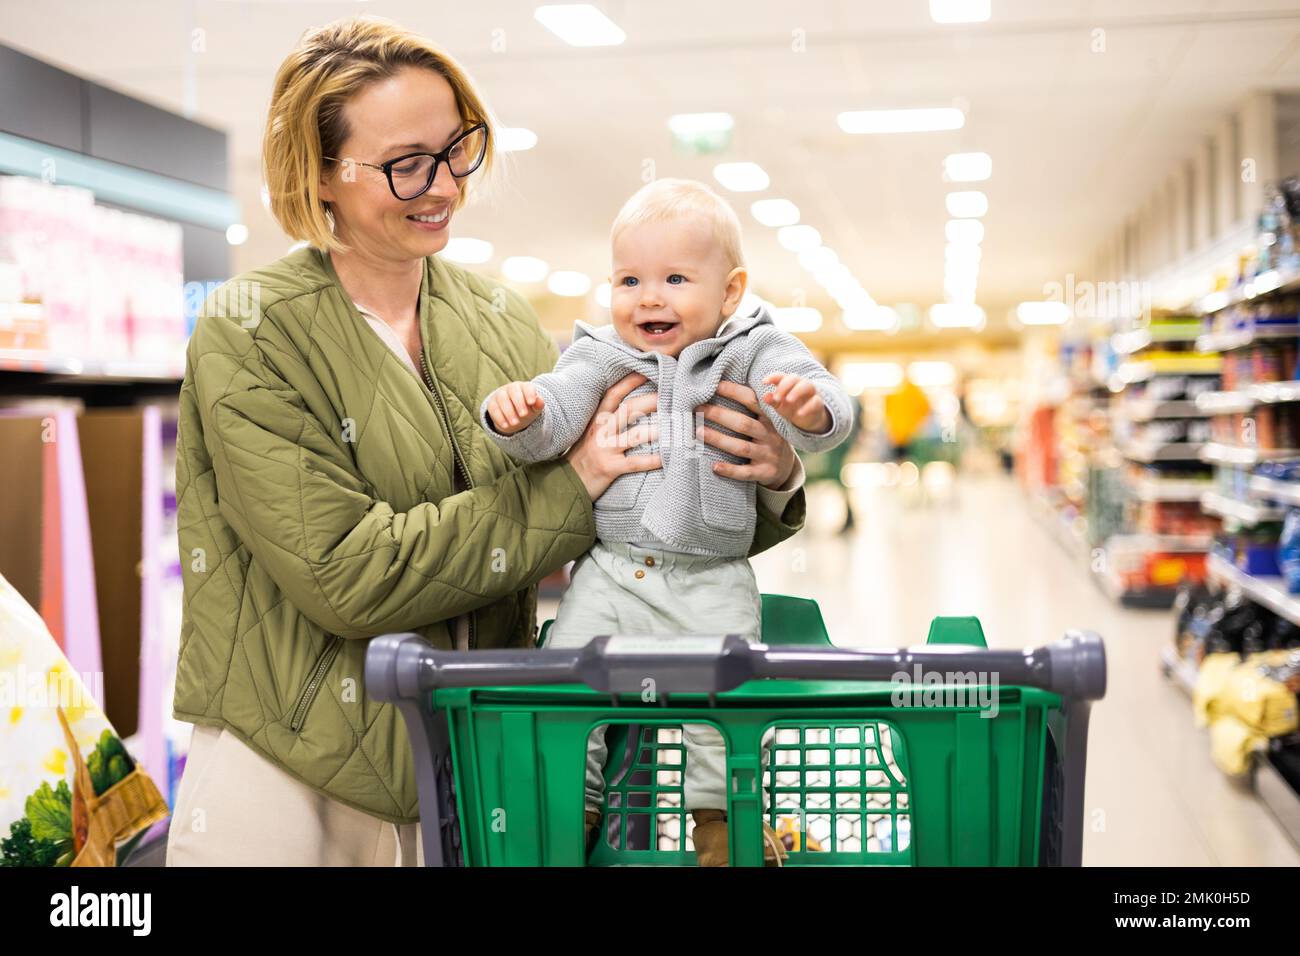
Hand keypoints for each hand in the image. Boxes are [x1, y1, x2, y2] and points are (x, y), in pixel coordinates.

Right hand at [486, 381, 543, 435]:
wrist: (514, 416)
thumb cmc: (527, 409)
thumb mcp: (535, 409)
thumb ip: (538, 404)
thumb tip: (539, 401)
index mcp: (524, 387)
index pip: (527, 387)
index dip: (529, 393)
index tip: (532, 402)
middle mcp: (511, 388)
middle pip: (514, 391)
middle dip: (519, 403)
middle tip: (524, 415)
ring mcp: (500, 395)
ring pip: (502, 399)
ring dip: (509, 411)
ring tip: (515, 423)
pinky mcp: (492, 403)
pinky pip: (493, 408)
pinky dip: (499, 417)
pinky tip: (505, 426)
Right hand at [564, 373, 661, 500]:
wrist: (564, 483)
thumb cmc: (581, 458)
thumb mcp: (589, 434)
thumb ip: (605, 421)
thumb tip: (629, 408)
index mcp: (596, 420)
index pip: (613, 394)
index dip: (630, 381)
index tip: (648, 371)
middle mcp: (600, 431)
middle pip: (628, 410)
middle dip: (650, 401)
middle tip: (670, 395)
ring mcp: (605, 449)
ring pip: (634, 435)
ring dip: (657, 430)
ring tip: (675, 425)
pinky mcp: (609, 468)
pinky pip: (635, 462)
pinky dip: (652, 460)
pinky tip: (667, 458)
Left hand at [695, 380, 796, 489]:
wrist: (786, 467)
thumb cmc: (767, 436)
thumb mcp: (768, 420)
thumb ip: (753, 406)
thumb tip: (721, 384)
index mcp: (770, 418)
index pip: (752, 401)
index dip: (734, 392)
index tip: (714, 386)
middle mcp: (771, 435)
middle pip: (743, 424)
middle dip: (719, 415)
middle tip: (698, 409)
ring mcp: (768, 455)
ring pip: (742, 447)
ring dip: (719, 439)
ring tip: (699, 432)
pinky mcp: (764, 472)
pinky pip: (745, 472)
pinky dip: (730, 470)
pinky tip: (714, 466)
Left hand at [761, 372, 830, 433]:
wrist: (807, 419)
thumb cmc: (791, 408)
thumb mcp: (779, 405)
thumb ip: (772, 401)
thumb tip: (765, 397)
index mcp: (788, 383)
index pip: (780, 376)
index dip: (772, 377)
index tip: (764, 382)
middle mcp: (800, 384)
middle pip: (794, 378)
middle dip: (784, 386)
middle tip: (776, 398)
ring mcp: (811, 392)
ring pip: (807, 385)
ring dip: (797, 391)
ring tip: (788, 400)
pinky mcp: (818, 403)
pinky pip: (815, 401)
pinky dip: (807, 407)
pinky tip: (799, 414)